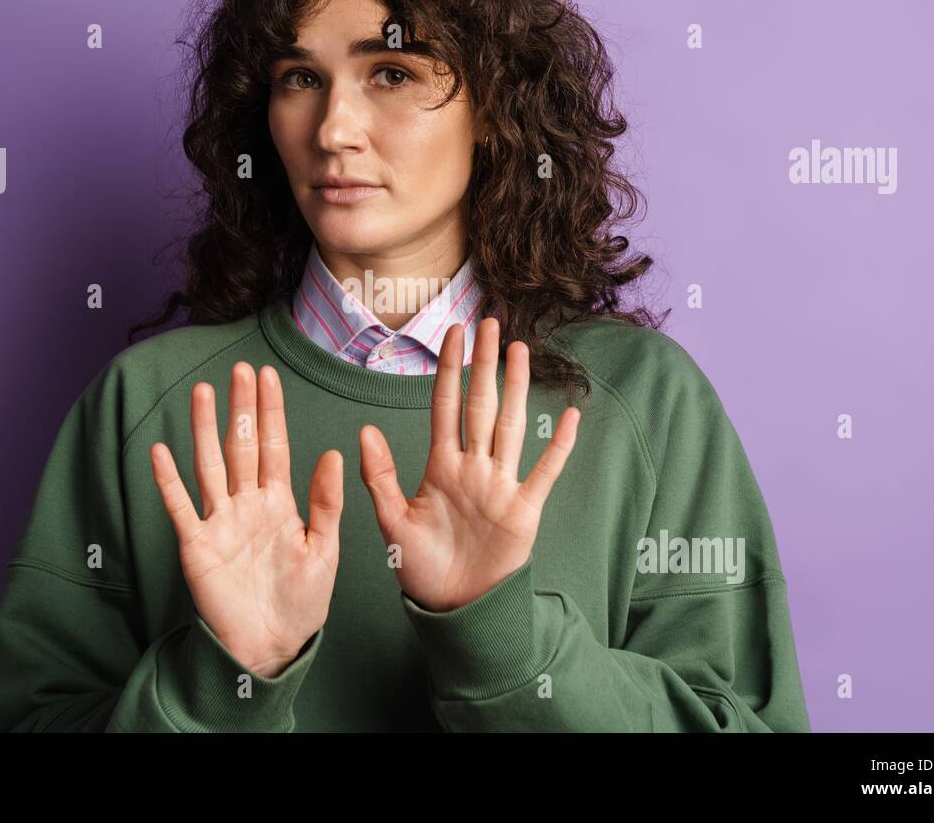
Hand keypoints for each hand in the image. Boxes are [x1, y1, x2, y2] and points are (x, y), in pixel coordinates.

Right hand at [150, 363, 343, 677]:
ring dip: (205, 430)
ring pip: (210, 465)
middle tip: (240, 369)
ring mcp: (220, 522)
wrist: (271, 646)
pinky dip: (168, 481)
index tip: (267, 375)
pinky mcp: (197, 546)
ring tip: (203, 393)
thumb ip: (327, 503)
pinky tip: (160, 451)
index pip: (273, 446)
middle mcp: (246, 505)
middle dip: (241, 408)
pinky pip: (180, 508)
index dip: (270, 411)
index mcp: (279, 503)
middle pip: (241, 446)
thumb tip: (334, 452)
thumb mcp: (324, 550)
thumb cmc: (301, 602)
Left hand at [358, 317, 579, 612]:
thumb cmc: (420, 568)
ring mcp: (501, 486)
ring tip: (520, 351)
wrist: (452, 609)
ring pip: (510, 426)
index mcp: (441, 466)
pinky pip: (545, 472)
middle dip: (485, 365)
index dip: (450, 370)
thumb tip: (364, 431)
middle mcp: (473, 468)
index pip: (446, 406)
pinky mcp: (524, 511)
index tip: (453, 333)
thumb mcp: (392, 522)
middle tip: (491, 323)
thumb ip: (380, 477)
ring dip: (517, 389)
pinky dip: (558, 446)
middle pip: (481, 405)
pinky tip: (570, 417)